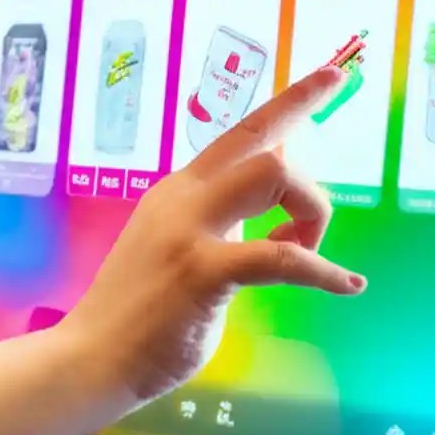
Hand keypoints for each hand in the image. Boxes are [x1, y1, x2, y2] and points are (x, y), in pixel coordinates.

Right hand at [61, 67, 366, 411]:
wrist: (89, 359)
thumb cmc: (140, 314)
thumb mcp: (181, 248)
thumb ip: (223, 222)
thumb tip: (276, 205)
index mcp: (182, 189)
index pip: (242, 129)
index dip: (293, 100)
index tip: (333, 75)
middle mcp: (185, 196)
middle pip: (267, 144)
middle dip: (310, 187)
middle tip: (312, 237)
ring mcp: (190, 230)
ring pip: (278, 175)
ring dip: (311, 216)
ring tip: (307, 261)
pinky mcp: (202, 271)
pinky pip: (283, 256)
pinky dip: (324, 272)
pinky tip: (346, 286)